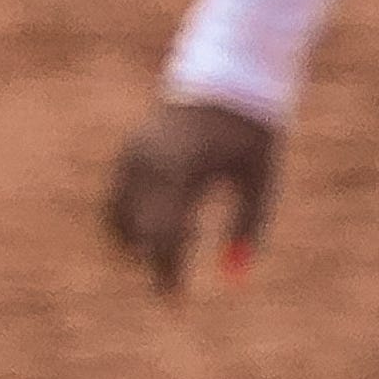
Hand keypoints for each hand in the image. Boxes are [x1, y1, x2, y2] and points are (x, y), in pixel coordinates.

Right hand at [103, 99, 281, 292]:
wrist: (229, 73)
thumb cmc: (252, 129)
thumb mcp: (260, 179)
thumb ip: (250, 226)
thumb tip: (237, 276)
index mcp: (179, 170)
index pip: (164, 236)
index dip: (166, 273)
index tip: (175, 305)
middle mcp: (147, 164)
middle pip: (136, 231)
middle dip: (152, 264)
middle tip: (171, 295)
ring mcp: (133, 157)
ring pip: (118, 217)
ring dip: (136, 246)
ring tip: (164, 267)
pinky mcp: (130, 154)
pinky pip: (119, 199)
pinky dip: (132, 224)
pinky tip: (156, 240)